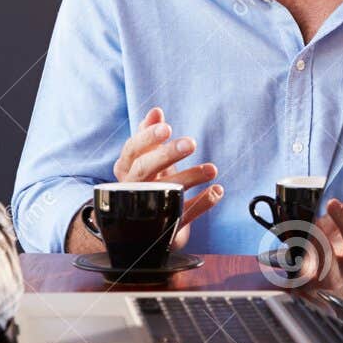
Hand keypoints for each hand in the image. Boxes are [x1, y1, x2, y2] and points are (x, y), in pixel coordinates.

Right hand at [114, 108, 223, 244]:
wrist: (143, 231)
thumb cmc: (147, 185)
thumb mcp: (146, 160)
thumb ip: (149, 136)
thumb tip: (156, 111)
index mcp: (126, 169)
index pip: (132, 150)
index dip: (148, 138)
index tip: (167, 128)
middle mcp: (132, 189)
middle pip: (144, 169)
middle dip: (167, 155)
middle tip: (191, 143)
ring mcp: (146, 209)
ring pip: (164, 192)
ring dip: (190, 177)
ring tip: (212, 169)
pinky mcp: (164, 228)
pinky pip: (183, 215)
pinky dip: (202, 203)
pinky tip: (217, 191)